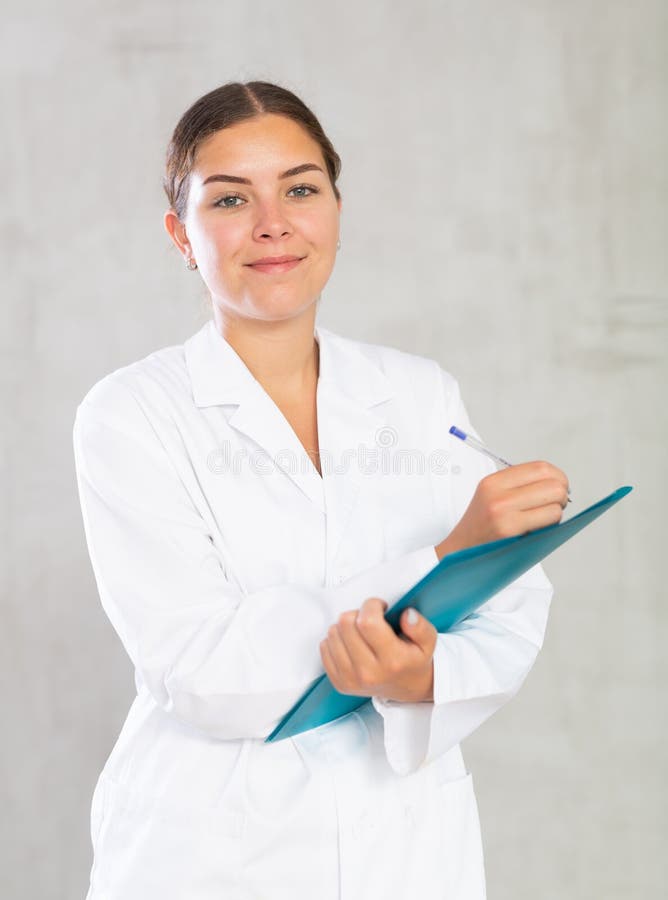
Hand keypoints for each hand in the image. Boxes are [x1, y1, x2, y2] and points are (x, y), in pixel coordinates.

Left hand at [320, 598, 436, 701]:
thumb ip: (420, 626)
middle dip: (358, 614)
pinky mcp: (339, 682)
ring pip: (333, 633)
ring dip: (346, 626)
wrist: (408, 688)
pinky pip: (324, 647)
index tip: (380, 608)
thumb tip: (406, 615)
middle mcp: (369, 672)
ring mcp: (350, 679)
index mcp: (392, 660)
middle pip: (346, 623)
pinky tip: (352, 644)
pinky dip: (336, 640)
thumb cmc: (414, 660)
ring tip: (362, 633)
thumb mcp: (428, 642)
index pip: (367, 622)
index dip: (371, 606)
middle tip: (371, 620)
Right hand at [436, 460, 569, 559]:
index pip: (540, 467)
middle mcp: (497, 493)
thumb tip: (557, 482)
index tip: (558, 485)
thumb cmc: (480, 527)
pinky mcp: (511, 531)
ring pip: (555, 502)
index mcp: (494, 481)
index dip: (558, 476)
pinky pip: (549, 519)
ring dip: (557, 511)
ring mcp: (503, 512)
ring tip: (545, 517)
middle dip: (562, 494)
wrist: (460, 552)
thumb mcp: (491, 496)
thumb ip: (519, 485)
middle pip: (552, 483)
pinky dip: (552, 523)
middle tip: (556, 503)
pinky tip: (541, 527)